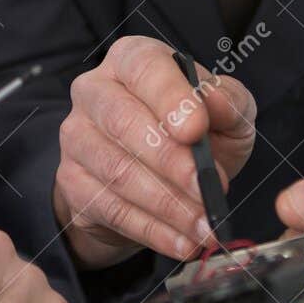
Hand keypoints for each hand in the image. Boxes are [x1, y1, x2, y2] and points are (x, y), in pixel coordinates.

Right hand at [54, 36, 256, 268]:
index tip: (196, 129)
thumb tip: (217, 102)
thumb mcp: (226, 115)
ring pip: (116, 171)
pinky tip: (184, 242)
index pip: (144, 67)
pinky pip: (111, 209)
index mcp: (133, 60)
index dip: (169, 97)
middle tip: (209, 190)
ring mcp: (77, 137)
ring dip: (167, 205)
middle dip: (171, 161)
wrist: (156, 179)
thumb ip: (230, 103)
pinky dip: (153, 231)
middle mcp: (95, 91)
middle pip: (124, 122)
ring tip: (206, 225)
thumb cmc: (195, 135)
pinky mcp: (73, 182)